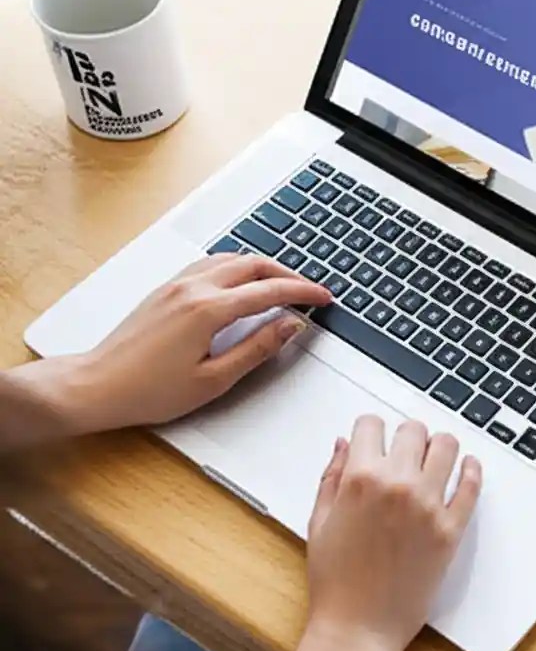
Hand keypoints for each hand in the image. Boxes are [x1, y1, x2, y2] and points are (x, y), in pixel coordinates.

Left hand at [28, 254, 331, 435]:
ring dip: (262, 267)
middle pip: (253, 265)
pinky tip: (242, 283)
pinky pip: (210, 265)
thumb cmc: (148, 390)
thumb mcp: (215, 379)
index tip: (323, 298)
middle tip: (309, 290)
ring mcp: (176, 285)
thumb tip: (289, 327)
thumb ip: (258, 348)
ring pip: (231, 259)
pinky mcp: (164, 290)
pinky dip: (236, 267)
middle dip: (288, 274)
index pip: (270, 292)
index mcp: (208, 310)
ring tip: (282, 285)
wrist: (96, 386)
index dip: (303, 293)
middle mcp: (192, 289)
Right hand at [291, 417, 481, 650]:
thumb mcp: (319, 521)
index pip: (371, 425)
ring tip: (431, 459)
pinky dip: (471, 471)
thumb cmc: (335, 581)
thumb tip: (343, 444)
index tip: (373, 438)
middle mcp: (398, 485)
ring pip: (448, 446)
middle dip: (404, 437)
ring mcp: (429, 506)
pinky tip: (466, 468)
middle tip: (401, 452)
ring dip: (438, 447)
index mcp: (360, 479)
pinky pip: (472, 485)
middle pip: (413, 429)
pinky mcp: (452, 528)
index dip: (369, 431)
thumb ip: (331, 477)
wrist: (359, 626)